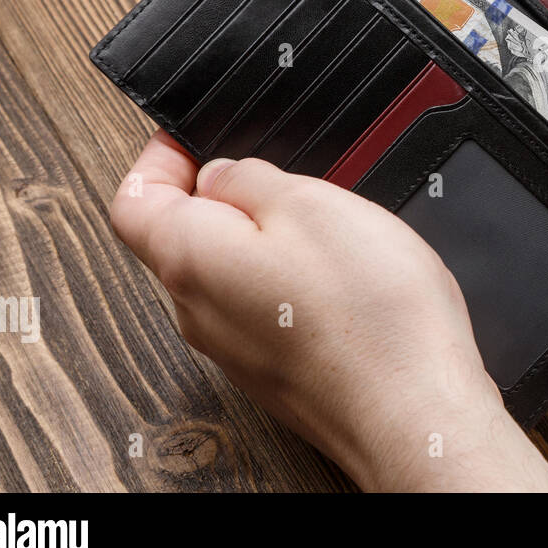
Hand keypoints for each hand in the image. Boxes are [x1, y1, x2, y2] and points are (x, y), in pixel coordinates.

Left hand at [109, 132, 547, 491]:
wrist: (414, 410)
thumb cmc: (368, 315)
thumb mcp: (311, 202)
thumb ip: (250, 178)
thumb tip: (221, 176)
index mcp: (190, 259)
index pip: (133, 200)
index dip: (159, 158)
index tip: (188, 137)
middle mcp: (199, 312)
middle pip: (182, 237)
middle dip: (223, 196)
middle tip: (279, 172)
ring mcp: (237, 349)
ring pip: (228, 273)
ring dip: (264, 237)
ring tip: (325, 223)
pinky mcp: (278, 371)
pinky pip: (266, 309)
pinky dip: (291, 280)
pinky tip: (344, 275)